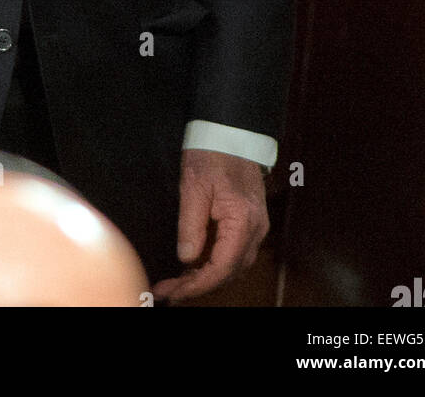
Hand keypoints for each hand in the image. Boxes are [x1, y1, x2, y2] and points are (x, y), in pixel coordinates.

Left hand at [151, 148, 268, 301]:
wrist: (230, 131)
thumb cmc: (212, 153)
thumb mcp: (193, 186)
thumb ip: (190, 225)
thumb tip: (186, 258)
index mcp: (243, 222)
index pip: (221, 268)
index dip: (196, 285)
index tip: (171, 292)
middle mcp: (256, 229)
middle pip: (229, 272)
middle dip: (198, 286)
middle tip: (168, 291)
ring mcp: (256, 226)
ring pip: (233, 266)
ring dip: (207, 277)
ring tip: (177, 282)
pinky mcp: (250, 221)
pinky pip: (235, 252)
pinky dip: (215, 263)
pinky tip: (195, 265)